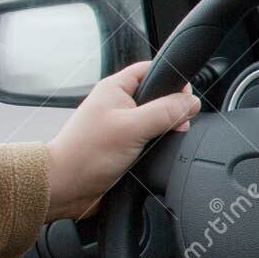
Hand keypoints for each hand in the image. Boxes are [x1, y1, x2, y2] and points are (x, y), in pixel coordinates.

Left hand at [45, 61, 200, 221]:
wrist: (66, 188)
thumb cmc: (85, 154)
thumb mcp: (132, 127)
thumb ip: (166, 112)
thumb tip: (192, 103)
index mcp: (115, 88)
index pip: (152, 69)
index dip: (172, 79)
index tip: (185, 98)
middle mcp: (119, 104)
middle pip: (159, 96)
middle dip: (173, 110)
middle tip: (175, 125)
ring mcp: (122, 125)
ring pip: (157, 119)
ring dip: (165, 131)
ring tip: (161, 142)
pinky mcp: (125, 145)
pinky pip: (151, 139)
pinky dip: (158, 146)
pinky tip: (155, 153)